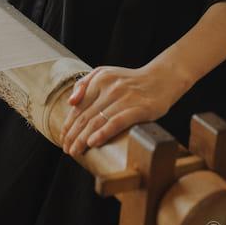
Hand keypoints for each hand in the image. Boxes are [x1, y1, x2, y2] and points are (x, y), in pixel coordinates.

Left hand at [59, 63, 190, 156]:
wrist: (163, 79)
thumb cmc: (131, 81)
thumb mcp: (105, 73)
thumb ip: (84, 84)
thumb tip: (71, 102)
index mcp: (99, 80)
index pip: (79, 107)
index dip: (68, 124)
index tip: (62, 138)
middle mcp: (110, 88)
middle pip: (86, 116)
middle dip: (73, 135)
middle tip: (67, 149)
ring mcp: (125, 98)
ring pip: (97, 121)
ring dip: (83, 139)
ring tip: (75, 151)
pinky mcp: (139, 109)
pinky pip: (116, 122)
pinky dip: (103, 133)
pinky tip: (92, 143)